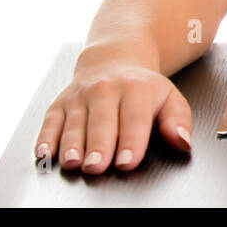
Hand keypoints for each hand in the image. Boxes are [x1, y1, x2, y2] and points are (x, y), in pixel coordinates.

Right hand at [34, 52, 192, 173]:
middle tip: (97, 166)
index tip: (127, 161)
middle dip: (98, 146)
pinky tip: (44, 153)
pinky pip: (49, 122)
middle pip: (101, 123)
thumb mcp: (169, 97)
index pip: (134, 119)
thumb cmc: (143, 87)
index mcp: (136, 90)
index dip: (131, 142)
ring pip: (73, 124)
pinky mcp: (58, 104)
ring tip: (73, 162)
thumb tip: (182, 140)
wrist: (113, 59)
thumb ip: (178, 120)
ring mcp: (79, 97)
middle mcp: (105, 91)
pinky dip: (45, 138)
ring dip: (71, 144)